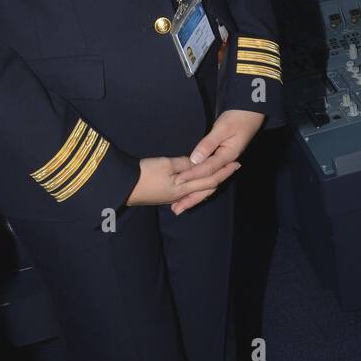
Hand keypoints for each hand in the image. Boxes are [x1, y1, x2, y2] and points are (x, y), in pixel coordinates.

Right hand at [125, 154, 240, 208]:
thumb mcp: (166, 164)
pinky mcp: (165, 196)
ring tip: (218, 176)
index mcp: (184, 187)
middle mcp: (181, 195)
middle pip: (207, 189)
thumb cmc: (145, 174)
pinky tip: (197, 185)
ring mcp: (173, 197)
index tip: (236, 163)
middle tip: (232, 168)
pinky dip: (198, 189)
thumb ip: (185, 163)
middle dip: (221, 178)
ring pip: (198, 193)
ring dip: (210, 185)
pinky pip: (188, 194)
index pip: (210, 180)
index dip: (224, 171)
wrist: (124, 187)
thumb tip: (199, 163)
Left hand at [170, 109, 265, 214]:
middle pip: (209, 183)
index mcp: (228, 156)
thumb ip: (208, 144)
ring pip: (209, 182)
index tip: (177, 182)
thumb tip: (194, 159)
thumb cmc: (238, 117)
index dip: (192, 175)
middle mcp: (226, 162)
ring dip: (195, 195)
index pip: (207, 169)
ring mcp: (224, 161)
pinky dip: (199, 184)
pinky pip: (209, 175)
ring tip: (181, 206)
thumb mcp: (222, 128)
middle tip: (177, 208)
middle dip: (193, 196)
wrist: (251, 112)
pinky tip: (191, 191)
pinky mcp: (221, 158)